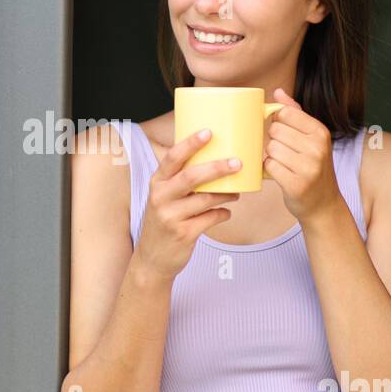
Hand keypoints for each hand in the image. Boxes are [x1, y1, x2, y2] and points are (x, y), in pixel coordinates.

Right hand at [134, 128, 240, 280]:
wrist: (152, 259)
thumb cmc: (163, 221)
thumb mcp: (164, 198)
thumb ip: (180, 181)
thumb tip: (213, 159)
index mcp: (157, 183)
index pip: (172, 158)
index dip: (191, 144)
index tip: (209, 132)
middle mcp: (160, 198)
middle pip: (191, 177)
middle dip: (217, 168)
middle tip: (238, 163)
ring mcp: (171, 217)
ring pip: (206, 199)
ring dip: (226, 194)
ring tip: (236, 192)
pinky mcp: (183, 234)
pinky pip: (211, 218)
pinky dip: (222, 214)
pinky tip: (226, 212)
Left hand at [263, 87, 343, 225]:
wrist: (324, 204)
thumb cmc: (313, 167)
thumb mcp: (311, 138)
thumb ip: (295, 113)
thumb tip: (278, 91)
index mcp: (320, 132)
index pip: (286, 113)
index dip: (277, 122)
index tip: (284, 133)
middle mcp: (317, 148)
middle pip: (275, 131)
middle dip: (274, 141)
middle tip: (284, 153)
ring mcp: (308, 167)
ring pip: (270, 149)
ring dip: (271, 156)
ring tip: (284, 164)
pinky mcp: (296, 184)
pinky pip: (269, 166)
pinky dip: (269, 170)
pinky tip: (280, 174)